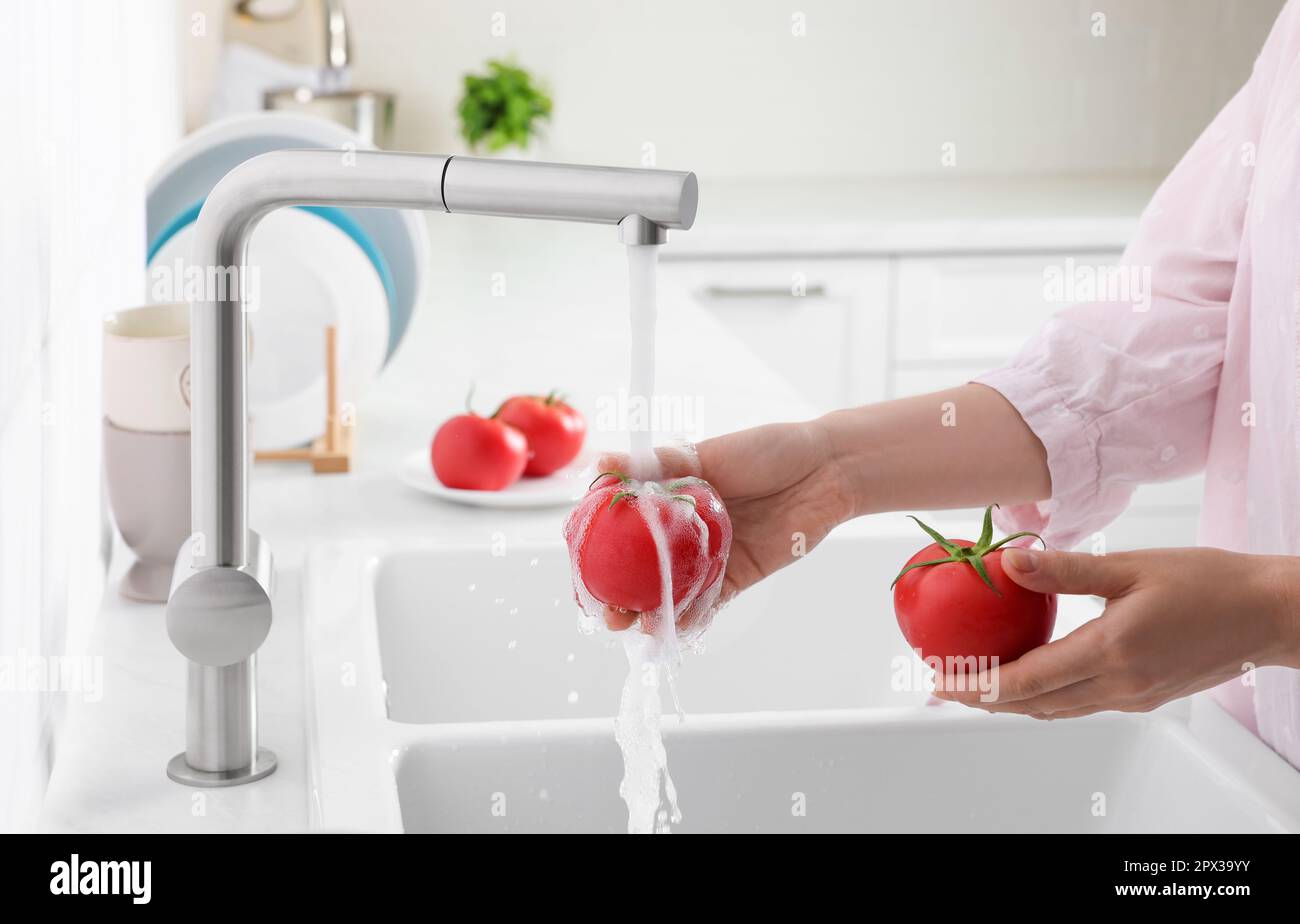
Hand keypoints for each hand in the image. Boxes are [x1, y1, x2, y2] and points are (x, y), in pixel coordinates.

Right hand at [592, 419, 857, 630]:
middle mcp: (685, 533)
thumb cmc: (767, 450)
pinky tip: (670, 630)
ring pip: (671, 593)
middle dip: (619, 595)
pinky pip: (708, 603)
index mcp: (671, 499)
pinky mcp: (738, 576)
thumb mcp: (705, 452)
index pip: (624, 531)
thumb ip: (653, 463)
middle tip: (606, 610)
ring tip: (632, 625)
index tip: (581, 570)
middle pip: (643, 571)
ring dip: (649, 613)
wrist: (825, 469)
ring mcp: (711, 557)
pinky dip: (689, 619)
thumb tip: (598, 464)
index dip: (600, 553)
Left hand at [934, 546, 1299, 716]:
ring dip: (1012, 700)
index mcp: (1112, 652)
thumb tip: (1009, 562)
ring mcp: (1133, 696)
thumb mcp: (1131, 566)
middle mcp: (1120, 685)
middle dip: (983, 699)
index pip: (1026, 681)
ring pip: (1056, 709)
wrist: (1270, 614)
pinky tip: (1030, 674)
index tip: (940, 679)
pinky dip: (1045, 694)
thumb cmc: (1210, 583)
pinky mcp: (1144, 696)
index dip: (976, 684)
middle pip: (1033, 704)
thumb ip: (1065, 569)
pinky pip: (1080, 702)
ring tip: (975, 683)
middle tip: (943, 684)